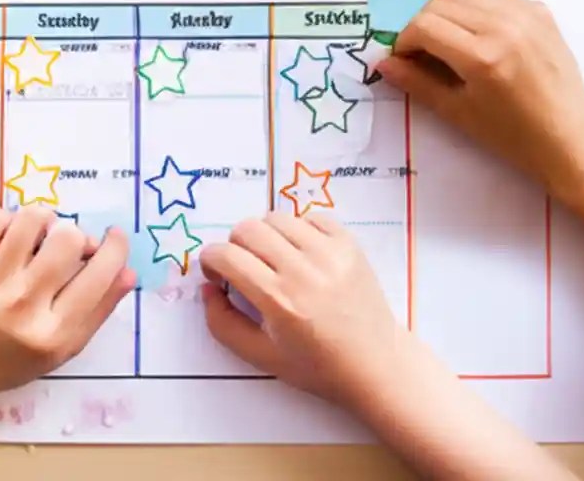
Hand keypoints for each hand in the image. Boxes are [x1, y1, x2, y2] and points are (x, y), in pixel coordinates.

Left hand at [0, 208, 134, 397]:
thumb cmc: (10, 358)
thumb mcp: (61, 350)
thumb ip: (97, 312)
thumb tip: (128, 271)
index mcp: (52, 334)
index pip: (98, 277)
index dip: (115, 249)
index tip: (115, 237)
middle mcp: (23, 304)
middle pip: (69, 240)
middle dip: (79, 236)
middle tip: (72, 247)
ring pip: (34, 219)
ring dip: (47, 220)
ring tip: (42, 236)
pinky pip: (2, 217)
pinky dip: (14, 221)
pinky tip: (13, 240)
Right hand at [199, 211, 407, 406]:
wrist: (376, 365)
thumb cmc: (316, 366)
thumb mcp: (259, 356)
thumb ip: (222, 323)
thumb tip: (207, 288)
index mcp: (279, 301)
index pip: (226, 256)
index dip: (210, 261)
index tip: (216, 275)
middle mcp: (304, 271)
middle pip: (247, 229)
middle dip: (234, 246)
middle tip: (244, 270)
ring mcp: (330, 253)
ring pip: (276, 218)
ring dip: (264, 235)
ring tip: (273, 260)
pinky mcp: (349, 244)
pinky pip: (309, 217)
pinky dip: (296, 230)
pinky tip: (300, 254)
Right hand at [376, 0, 583, 196]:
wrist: (569, 136)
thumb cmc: (510, 135)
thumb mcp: (456, 112)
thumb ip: (416, 83)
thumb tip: (382, 63)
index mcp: (482, 56)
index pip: (423, 26)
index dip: (403, 40)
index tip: (403, 59)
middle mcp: (504, 26)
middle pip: (439, 4)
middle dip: (421, 26)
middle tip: (421, 53)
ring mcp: (526, 13)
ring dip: (446, 15)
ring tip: (448, 44)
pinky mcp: (540, 10)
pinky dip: (474, 11)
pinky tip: (477, 37)